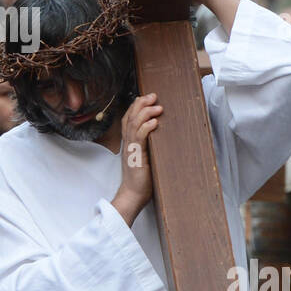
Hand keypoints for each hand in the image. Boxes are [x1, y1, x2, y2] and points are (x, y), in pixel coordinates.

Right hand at [112, 94, 160, 225]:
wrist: (133, 194)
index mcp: (129, 142)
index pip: (128, 118)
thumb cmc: (141, 179)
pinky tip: (154, 122)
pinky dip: (146, 127)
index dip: (136, 105)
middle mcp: (128, 143)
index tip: (146, 97)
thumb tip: (162, 136)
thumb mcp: (145, 158)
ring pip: (134, 124)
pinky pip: (139, 138)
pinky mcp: (136, 156)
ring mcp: (131, 149)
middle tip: (153, 96)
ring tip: (157, 106)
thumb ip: (150, 146)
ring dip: (145, 112)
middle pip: (130, 116)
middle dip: (141, 103)